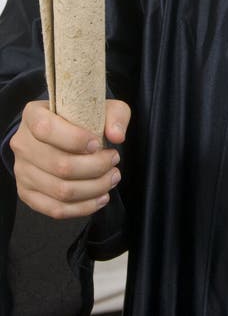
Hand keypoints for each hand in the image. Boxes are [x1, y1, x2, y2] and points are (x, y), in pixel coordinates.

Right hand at [10, 99, 130, 219]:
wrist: (64, 132)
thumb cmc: (82, 118)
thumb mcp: (101, 107)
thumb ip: (114, 115)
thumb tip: (117, 136)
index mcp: (33, 115)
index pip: (46, 129)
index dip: (75, 139)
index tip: (98, 144)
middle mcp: (22, 143)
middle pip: (59, 165)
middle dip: (95, 167)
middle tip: (114, 161)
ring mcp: (22, 171)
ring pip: (60, 190)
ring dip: (93, 188)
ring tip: (112, 178)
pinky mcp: (27, 193)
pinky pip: (55, 209)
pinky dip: (83, 207)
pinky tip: (101, 197)